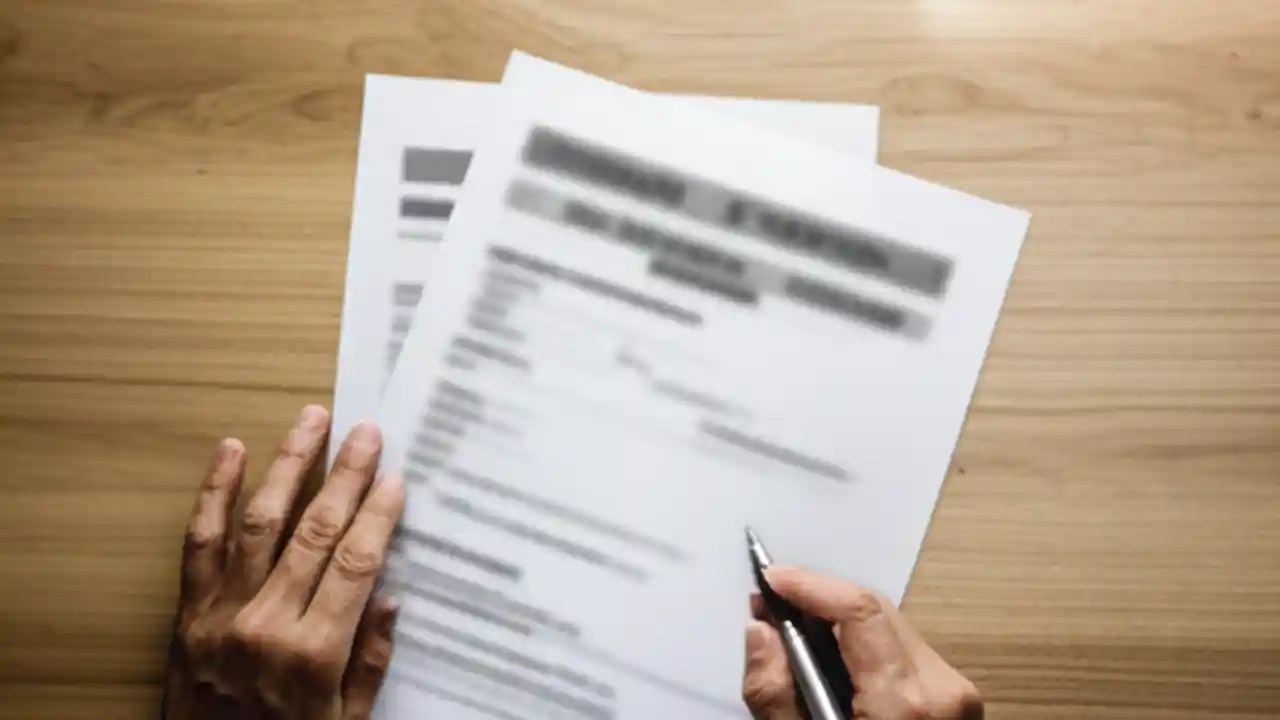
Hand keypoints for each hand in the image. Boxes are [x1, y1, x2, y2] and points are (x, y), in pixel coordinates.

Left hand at [164, 406, 405, 719]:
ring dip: (289, 464)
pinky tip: (231, 451)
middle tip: (367, 433)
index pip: (354, 563)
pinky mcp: (188, 613)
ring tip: (311, 420)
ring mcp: (222, 613)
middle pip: (315, 531)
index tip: (395, 479)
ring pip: (260, 521)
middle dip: (346, 476)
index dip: (378, 515)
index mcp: (313, 653)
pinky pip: (199, 542)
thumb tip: (388, 596)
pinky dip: (213, 492)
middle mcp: (266, 623)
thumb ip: (369, 661)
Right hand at [742, 567, 981, 719]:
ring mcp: (956, 698)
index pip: (859, 609)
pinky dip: (864, 648)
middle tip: (770, 604)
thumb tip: (761, 635)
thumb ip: (776, 694)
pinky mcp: (956, 705)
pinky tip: (830, 662)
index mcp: (907, 703)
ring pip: (890, 628)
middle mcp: (944, 691)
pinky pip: (904, 654)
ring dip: (840, 624)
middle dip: (819, 600)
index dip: (810, 584)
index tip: (772, 578)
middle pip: (875, 610)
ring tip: (791, 634)